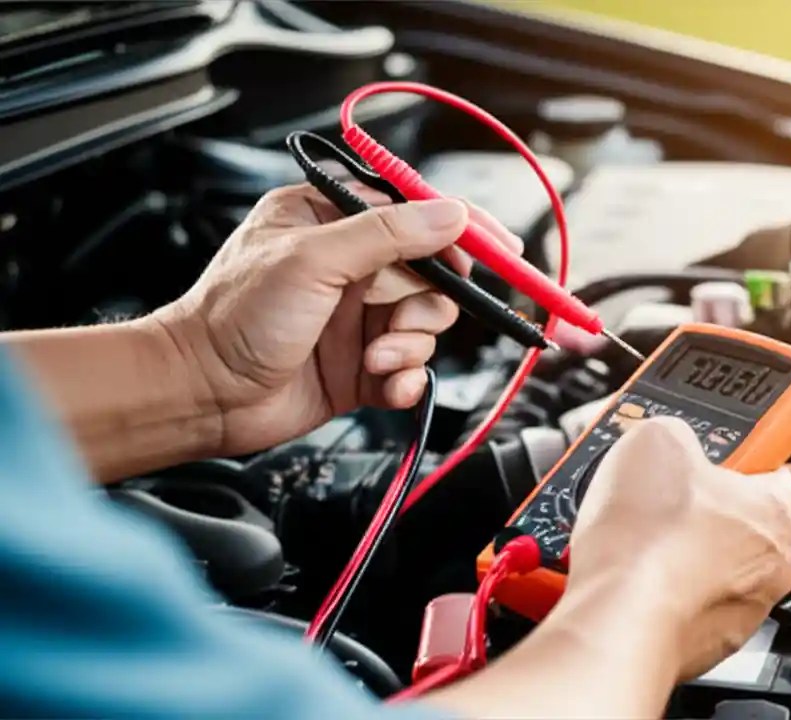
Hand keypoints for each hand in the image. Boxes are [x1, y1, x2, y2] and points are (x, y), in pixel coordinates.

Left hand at [153, 184, 521, 456]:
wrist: (201, 396)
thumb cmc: (233, 317)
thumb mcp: (313, 260)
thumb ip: (388, 235)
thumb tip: (451, 215)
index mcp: (332, 220)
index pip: (415, 211)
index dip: (462, 228)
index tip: (501, 246)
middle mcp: (350, 266)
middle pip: (434, 272)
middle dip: (431, 300)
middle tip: (404, 317)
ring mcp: (358, 317)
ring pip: (428, 323)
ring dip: (411, 344)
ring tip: (374, 359)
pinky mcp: (362, 364)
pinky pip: (412, 367)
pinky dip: (405, 379)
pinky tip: (381, 384)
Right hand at [564, 417, 790, 679]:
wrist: (617, 620)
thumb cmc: (647, 541)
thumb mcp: (657, 439)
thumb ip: (677, 433)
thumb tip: (669, 439)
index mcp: (772, 510)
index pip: (778, 472)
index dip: (743, 455)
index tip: (721, 450)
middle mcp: (769, 567)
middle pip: (740, 522)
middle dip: (700, 507)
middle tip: (660, 494)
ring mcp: (739, 612)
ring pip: (710, 568)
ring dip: (679, 552)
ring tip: (635, 538)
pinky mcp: (705, 647)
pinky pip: (684, 605)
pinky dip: (660, 590)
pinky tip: (629, 577)